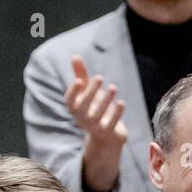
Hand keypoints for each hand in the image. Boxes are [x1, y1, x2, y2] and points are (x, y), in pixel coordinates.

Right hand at [65, 55, 128, 191]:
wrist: (105, 134)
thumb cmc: (94, 107)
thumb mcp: (87, 91)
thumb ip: (81, 75)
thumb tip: (75, 56)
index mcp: (76, 109)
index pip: (69, 102)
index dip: (72, 92)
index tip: (78, 80)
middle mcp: (82, 118)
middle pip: (83, 107)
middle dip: (90, 92)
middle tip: (100, 77)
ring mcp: (94, 126)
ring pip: (97, 115)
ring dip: (105, 101)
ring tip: (113, 87)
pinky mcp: (107, 131)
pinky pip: (110, 124)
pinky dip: (116, 114)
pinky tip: (122, 103)